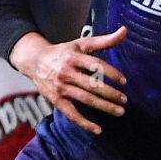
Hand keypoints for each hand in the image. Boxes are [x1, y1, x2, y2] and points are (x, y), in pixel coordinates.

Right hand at [10, 27, 127, 134]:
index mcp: (74, 57)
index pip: (95, 65)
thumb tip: (125, 30)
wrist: (35, 61)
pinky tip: (98, 129)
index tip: (124, 81)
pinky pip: (72, 114)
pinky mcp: (57, 100)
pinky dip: (85, 123)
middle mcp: (66, 72)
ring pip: (85, 99)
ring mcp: (61, 87)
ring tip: (120, 111)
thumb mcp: (82, 44)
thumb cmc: (64, 52)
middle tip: (124, 100)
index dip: (111, 73)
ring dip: (103, 107)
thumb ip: (104, 40)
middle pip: (92, 84)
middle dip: (110, 93)